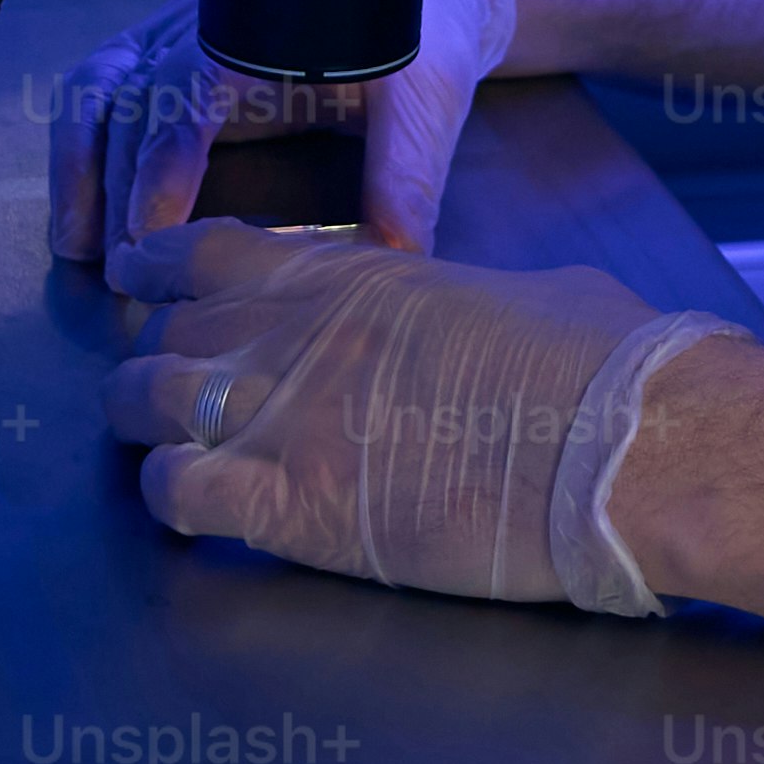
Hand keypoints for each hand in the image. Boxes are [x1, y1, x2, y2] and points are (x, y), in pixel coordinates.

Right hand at [46, 0, 522, 265]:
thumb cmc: (420, 29)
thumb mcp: (423, 101)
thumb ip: (405, 179)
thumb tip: (394, 261)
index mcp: (258, 30)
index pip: (185, 100)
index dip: (161, 171)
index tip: (147, 235)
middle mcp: (200, 24)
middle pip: (127, 104)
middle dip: (110, 188)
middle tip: (116, 270)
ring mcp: (175, 33)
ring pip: (94, 91)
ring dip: (76, 167)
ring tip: (73, 246)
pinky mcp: (168, 51)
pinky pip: (100, 89)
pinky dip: (81, 146)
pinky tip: (83, 207)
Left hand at [102, 222, 744, 613]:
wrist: (622, 441)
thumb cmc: (602, 365)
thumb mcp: (519, 294)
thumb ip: (457, 304)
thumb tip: (477, 321)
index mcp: (346, 272)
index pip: (206, 252)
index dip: (161, 274)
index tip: (145, 288)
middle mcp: (291, 329)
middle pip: (162, 332)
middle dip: (154, 361)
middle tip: (163, 392)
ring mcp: (277, 413)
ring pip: (141, 404)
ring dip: (144, 427)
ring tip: (163, 450)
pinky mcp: (285, 503)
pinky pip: (173, 492)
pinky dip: (169, 500)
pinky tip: (198, 511)